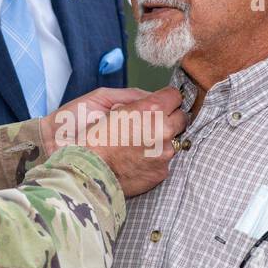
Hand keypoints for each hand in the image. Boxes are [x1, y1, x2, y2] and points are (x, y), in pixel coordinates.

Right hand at [42, 86, 187, 196]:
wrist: (85, 171)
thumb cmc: (93, 138)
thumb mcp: (111, 106)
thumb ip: (138, 98)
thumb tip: (154, 98)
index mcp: (152, 110)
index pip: (175, 96)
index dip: (165, 100)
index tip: (159, 105)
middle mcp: (163, 130)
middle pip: (181, 118)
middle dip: (168, 119)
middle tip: (149, 125)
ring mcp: (165, 153)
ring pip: (174, 141)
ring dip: (162, 141)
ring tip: (139, 145)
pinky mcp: (162, 172)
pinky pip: (165, 161)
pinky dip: (154, 160)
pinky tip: (137, 160)